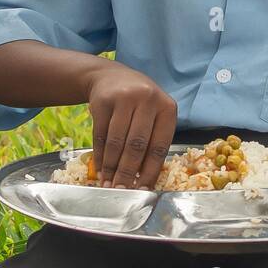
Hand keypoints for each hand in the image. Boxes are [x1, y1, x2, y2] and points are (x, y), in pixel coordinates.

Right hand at [84, 60, 176, 189]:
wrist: (111, 76)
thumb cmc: (139, 103)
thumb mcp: (153, 114)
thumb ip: (152, 139)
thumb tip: (144, 178)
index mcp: (167, 108)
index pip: (159, 145)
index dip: (151, 171)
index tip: (144, 189)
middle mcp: (148, 100)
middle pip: (136, 145)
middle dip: (128, 172)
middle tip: (122, 191)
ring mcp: (124, 98)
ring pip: (116, 142)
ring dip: (112, 167)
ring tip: (109, 184)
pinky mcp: (103, 101)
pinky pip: (100, 135)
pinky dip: (100, 156)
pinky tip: (100, 169)